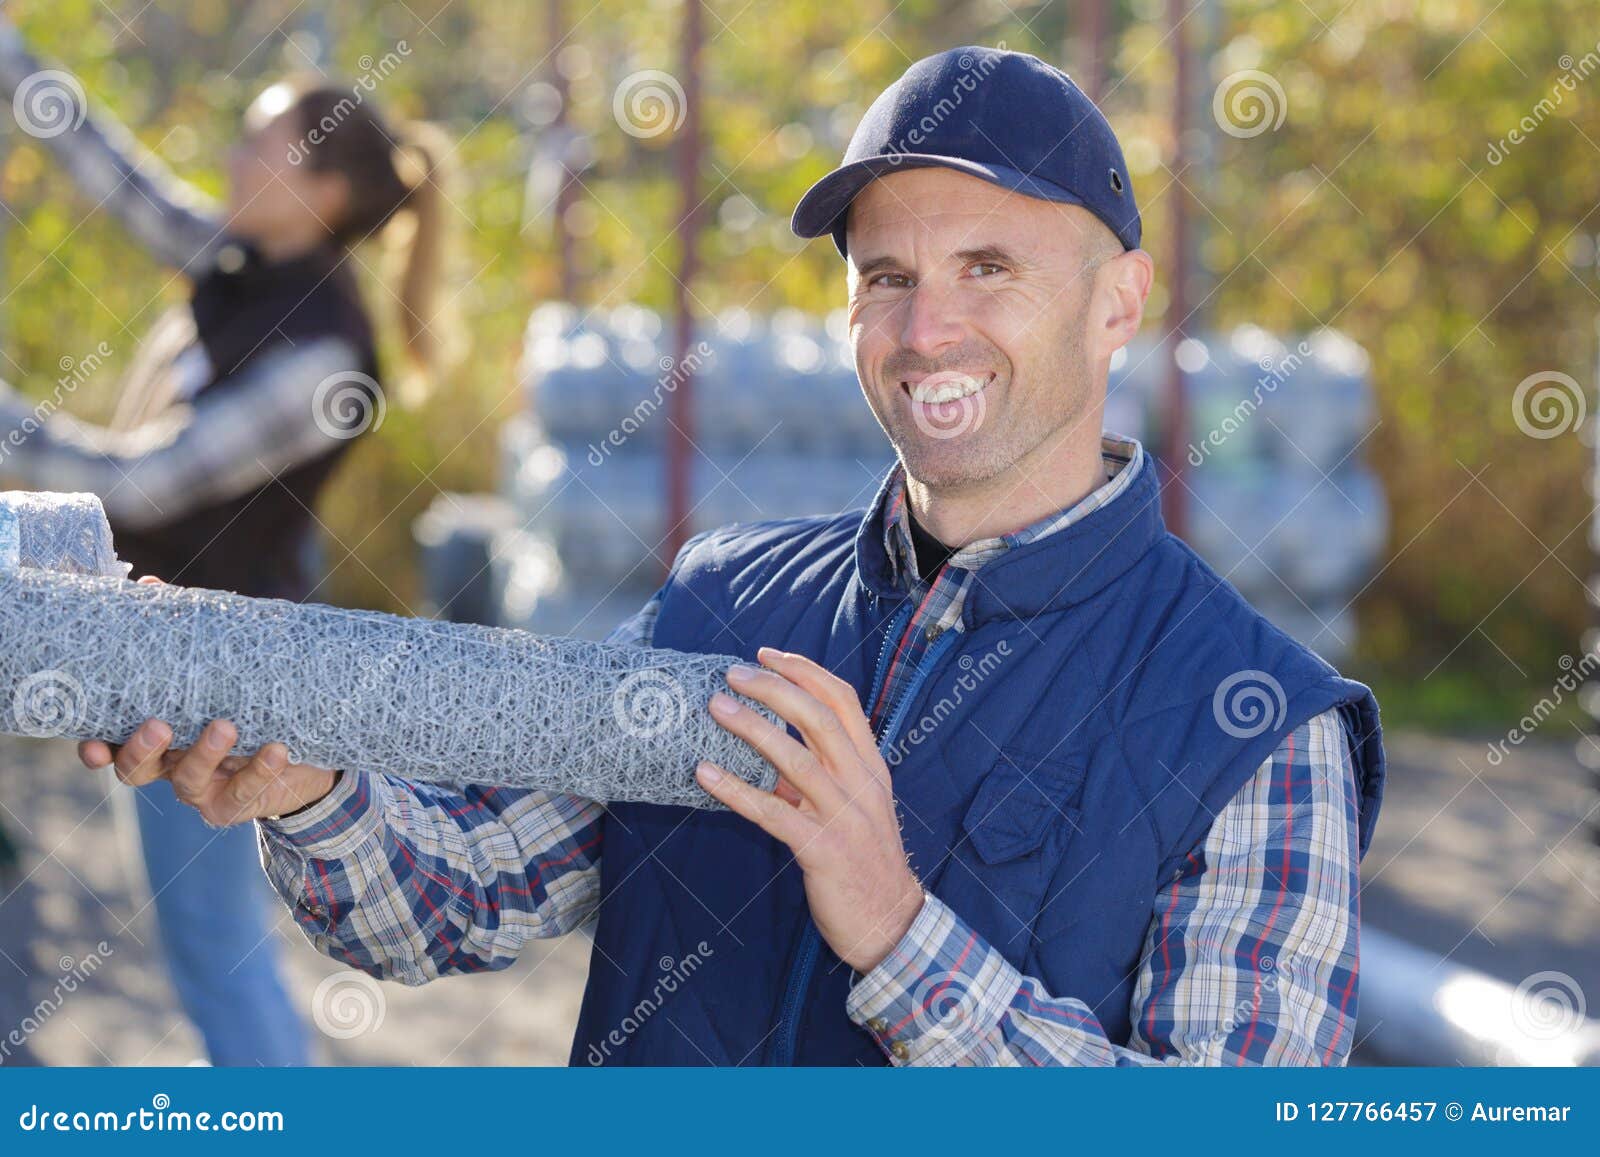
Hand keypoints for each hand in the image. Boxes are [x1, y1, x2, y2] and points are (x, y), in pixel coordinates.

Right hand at [76, 575, 338, 825]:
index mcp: (155, 735)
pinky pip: (244, 791)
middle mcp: (170, 765)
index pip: (111, 744)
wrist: (304, 750)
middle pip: (136, 770)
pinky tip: (277, 749)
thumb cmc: (245, 701)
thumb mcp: (218, 668)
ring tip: (225, 726)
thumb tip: (147, 583)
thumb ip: (184, 634)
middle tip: (159, 725)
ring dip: (204, 753)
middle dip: (141, 750)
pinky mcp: (237, 802)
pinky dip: (260, 770)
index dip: (96, 748)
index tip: (92, 743)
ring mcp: (202, 788)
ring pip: (188, 780)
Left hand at [696, 646, 924, 973]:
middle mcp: (860, 783)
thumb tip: (768, 744)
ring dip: (752, 729)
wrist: (891, 922)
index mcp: (870, 766)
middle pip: (819, 718)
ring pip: (796, 760)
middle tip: (733, 674)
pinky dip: (736, 790)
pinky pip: (773, 813)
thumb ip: (820, 773)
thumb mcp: (853, 806)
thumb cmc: (865, 861)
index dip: (804, 671)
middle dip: (774, 689)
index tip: (767, 654)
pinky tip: (706, 774)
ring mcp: (843, 816)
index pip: (843, 701)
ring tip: (716, 708)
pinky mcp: (822, 851)